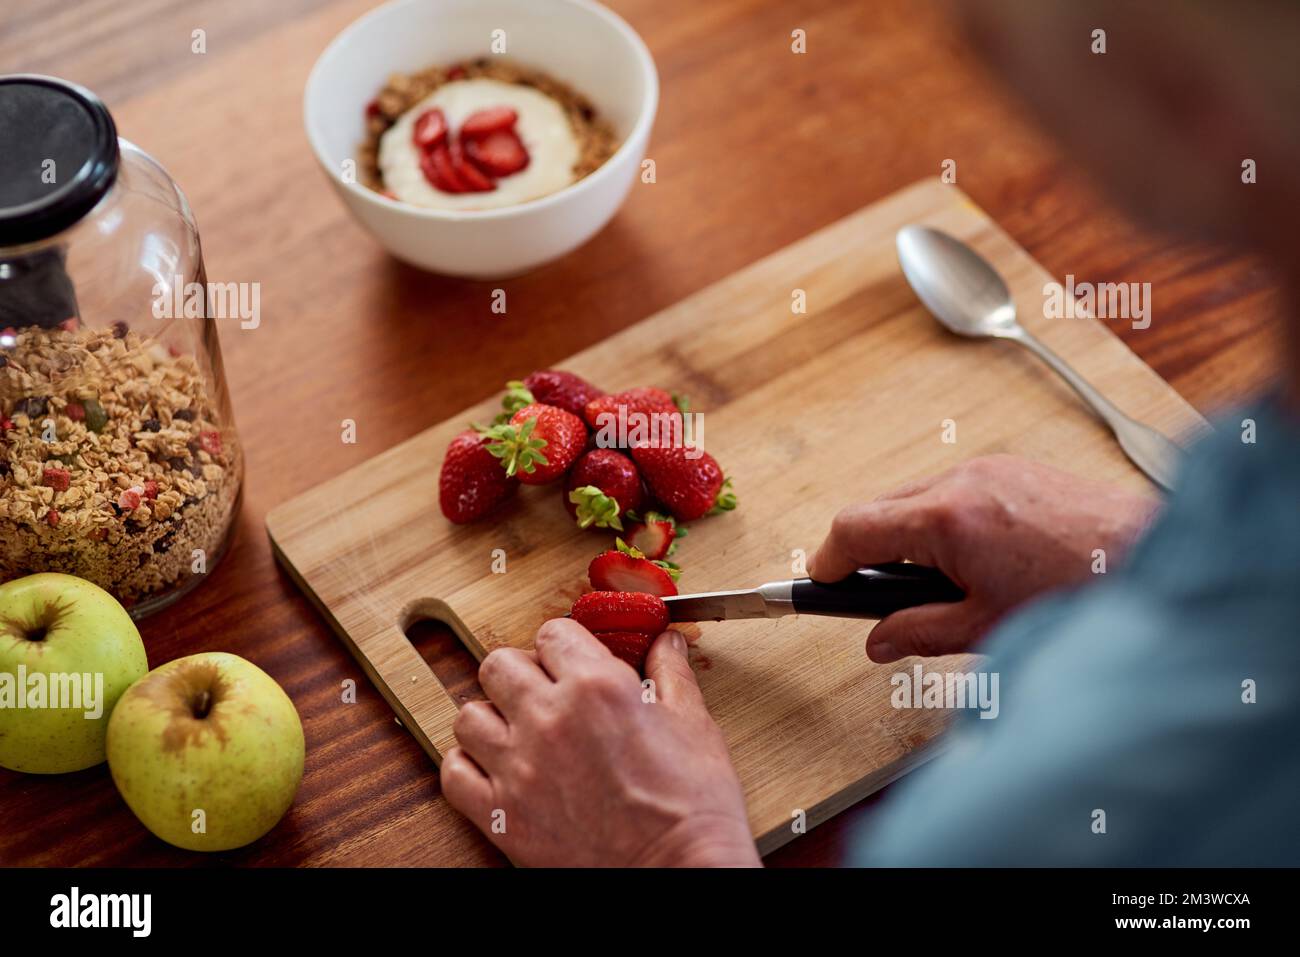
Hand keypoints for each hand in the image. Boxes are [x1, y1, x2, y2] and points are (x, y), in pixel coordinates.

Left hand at [441, 620, 759, 866]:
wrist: (679, 871)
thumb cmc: (691, 803)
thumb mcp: (693, 722)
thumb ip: (670, 673)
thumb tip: (665, 642)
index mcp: (597, 687)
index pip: (553, 633)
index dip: (564, 644)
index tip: (571, 659)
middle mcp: (549, 719)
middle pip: (499, 664)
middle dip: (522, 671)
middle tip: (542, 690)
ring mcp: (519, 768)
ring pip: (469, 716)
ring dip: (491, 717)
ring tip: (517, 730)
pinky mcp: (502, 814)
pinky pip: (453, 773)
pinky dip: (467, 766)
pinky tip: (495, 768)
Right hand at [809, 455, 1159, 661]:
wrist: (1151, 555)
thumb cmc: (1080, 590)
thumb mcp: (984, 626)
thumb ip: (918, 631)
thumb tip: (878, 640)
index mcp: (946, 518)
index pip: (853, 528)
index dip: (829, 560)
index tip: (822, 583)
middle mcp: (962, 480)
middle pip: (880, 508)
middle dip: (871, 551)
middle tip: (884, 597)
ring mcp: (989, 467)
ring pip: (916, 496)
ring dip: (909, 535)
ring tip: (942, 583)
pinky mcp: (1013, 467)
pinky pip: (954, 488)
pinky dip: (944, 520)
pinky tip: (974, 559)